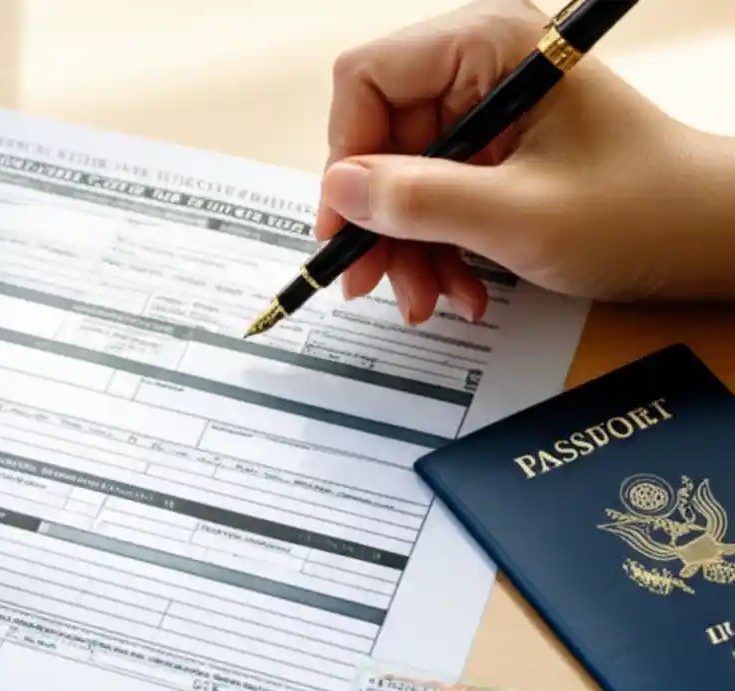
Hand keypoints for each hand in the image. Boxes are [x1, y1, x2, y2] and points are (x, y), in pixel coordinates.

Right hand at [317, 0, 734, 323]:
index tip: (344, 226)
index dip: (345, 155)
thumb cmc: (644, 212)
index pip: (368, 79)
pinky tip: (457, 287)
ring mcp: (484, 110)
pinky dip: (434, 246)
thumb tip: (338, 190)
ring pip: (399, 176)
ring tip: (430, 299)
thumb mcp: (521, 217)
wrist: (709, 240)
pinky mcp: (489, 150)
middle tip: (374, 284)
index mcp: (489, 46)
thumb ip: (423, 201)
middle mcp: (478, 67)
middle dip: (380, 220)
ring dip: (405, 246)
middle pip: (378, 137)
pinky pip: (431, 195)